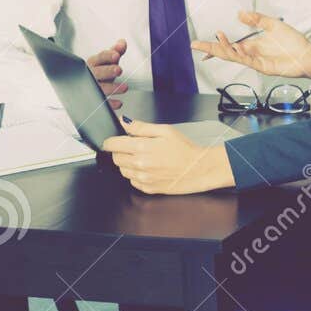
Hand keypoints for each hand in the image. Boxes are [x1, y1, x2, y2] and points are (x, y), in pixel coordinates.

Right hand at [86, 38, 128, 108]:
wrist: (81, 87)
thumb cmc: (99, 71)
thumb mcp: (106, 61)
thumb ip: (115, 52)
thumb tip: (123, 42)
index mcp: (93, 63)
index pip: (100, 58)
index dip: (108, 56)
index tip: (117, 56)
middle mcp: (90, 75)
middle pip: (97, 72)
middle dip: (107, 71)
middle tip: (119, 70)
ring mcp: (90, 88)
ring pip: (99, 88)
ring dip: (112, 88)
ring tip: (125, 87)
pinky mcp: (93, 100)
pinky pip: (100, 104)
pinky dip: (110, 104)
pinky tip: (119, 103)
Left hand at [100, 119, 234, 194]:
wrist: (199, 169)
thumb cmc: (185, 150)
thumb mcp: (165, 131)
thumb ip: (141, 127)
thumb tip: (123, 122)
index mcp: (142, 147)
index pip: (112, 144)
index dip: (111, 140)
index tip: (114, 140)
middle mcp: (139, 164)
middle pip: (115, 157)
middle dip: (121, 151)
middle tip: (136, 148)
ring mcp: (142, 178)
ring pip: (122, 170)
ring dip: (128, 163)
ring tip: (145, 158)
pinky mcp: (147, 188)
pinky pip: (132, 181)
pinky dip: (136, 175)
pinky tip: (149, 169)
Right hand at [191, 10, 310, 79]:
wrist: (309, 55)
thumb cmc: (294, 42)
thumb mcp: (274, 25)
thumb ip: (257, 19)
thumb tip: (239, 13)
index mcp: (252, 45)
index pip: (229, 45)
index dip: (215, 45)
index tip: (199, 44)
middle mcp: (252, 54)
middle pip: (227, 52)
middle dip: (211, 48)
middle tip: (194, 45)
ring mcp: (257, 61)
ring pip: (235, 57)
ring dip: (225, 49)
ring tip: (218, 38)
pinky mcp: (264, 67)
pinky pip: (249, 61)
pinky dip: (240, 55)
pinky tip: (235, 47)